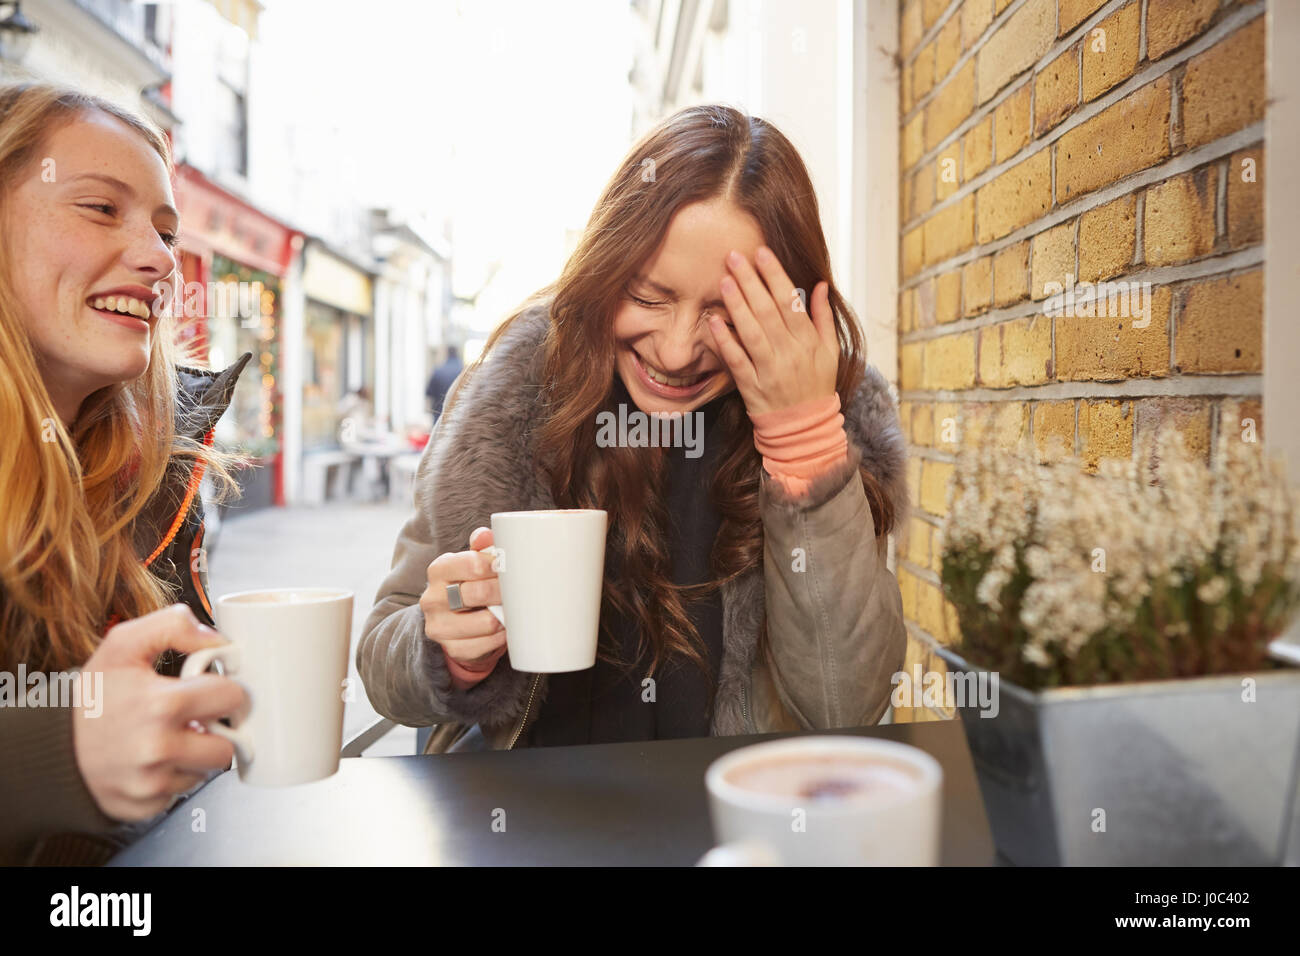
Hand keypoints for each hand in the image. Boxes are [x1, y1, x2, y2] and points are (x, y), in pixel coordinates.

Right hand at [73, 604, 246, 821]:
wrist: (50, 746)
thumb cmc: (92, 697)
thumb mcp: (122, 645)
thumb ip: (172, 627)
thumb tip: (217, 639)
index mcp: (161, 704)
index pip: (232, 696)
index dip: (223, 690)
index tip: (210, 689)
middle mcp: (158, 748)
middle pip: (228, 745)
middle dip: (216, 729)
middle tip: (195, 718)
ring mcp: (152, 781)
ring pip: (207, 771)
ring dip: (196, 755)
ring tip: (170, 737)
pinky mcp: (145, 804)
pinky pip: (182, 791)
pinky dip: (173, 777)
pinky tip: (153, 761)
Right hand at [418, 527, 506, 668]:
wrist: (456, 622)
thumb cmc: (470, 585)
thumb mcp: (472, 562)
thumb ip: (481, 546)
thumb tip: (487, 534)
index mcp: (438, 570)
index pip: (472, 564)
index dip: (498, 566)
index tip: (512, 568)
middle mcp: (432, 598)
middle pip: (479, 593)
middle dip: (505, 592)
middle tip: (520, 591)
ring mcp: (439, 626)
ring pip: (485, 622)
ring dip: (505, 617)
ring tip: (514, 610)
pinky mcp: (451, 648)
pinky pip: (485, 645)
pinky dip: (501, 638)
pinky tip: (505, 629)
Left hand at [707, 246, 839, 415]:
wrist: (805, 427)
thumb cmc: (816, 384)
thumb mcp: (830, 351)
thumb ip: (823, 317)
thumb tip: (821, 284)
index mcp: (809, 341)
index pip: (790, 301)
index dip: (775, 275)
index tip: (761, 252)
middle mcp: (790, 353)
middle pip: (768, 311)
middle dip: (750, 281)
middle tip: (734, 256)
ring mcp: (770, 371)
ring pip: (752, 333)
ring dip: (737, 305)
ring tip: (724, 280)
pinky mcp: (752, 387)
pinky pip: (737, 361)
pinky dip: (725, 342)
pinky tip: (713, 322)